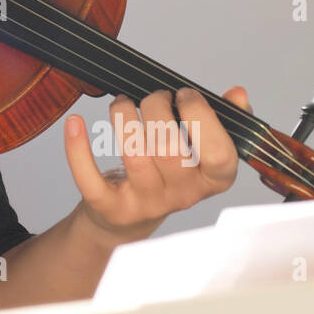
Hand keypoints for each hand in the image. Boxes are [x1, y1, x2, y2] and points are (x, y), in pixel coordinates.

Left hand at [62, 86, 251, 240]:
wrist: (126, 218)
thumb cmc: (167, 173)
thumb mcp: (199, 151)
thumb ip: (222, 120)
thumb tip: (238, 94)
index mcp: (211, 180)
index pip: (219, 155)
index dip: (202, 118)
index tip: (185, 95)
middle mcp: (182, 196)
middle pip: (169, 148)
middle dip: (156, 108)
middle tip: (152, 97)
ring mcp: (145, 203)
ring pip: (134, 155)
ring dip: (123, 116)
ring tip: (122, 102)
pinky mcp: (110, 207)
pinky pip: (91, 179)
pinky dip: (78, 149)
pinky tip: (75, 123)